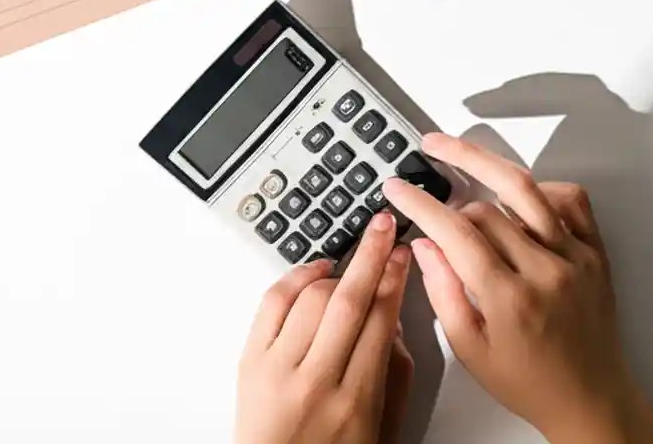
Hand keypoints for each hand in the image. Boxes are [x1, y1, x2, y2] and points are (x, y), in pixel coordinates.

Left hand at [236, 211, 411, 443]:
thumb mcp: (383, 426)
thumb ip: (394, 372)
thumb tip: (391, 318)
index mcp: (356, 401)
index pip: (380, 320)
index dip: (395, 279)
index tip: (403, 254)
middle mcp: (315, 382)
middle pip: (348, 299)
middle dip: (371, 255)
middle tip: (383, 228)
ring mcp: (277, 370)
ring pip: (311, 297)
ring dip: (336, 268)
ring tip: (353, 258)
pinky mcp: (249, 363)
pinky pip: (272, 304)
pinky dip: (294, 279)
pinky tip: (314, 271)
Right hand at [384, 134, 652, 443]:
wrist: (590, 397)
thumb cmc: (529, 381)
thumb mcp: (470, 349)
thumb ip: (444, 293)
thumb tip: (424, 244)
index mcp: (509, 299)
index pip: (456, 232)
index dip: (420, 204)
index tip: (398, 189)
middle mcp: (546, 270)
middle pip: (487, 209)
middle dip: (450, 198)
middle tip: (426, 189)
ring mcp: (575, 256)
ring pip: (527, 190)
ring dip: (487, 165)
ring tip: (456, 149)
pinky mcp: (595, 251)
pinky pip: (572, 199)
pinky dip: (542, 186)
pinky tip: (518, 191)